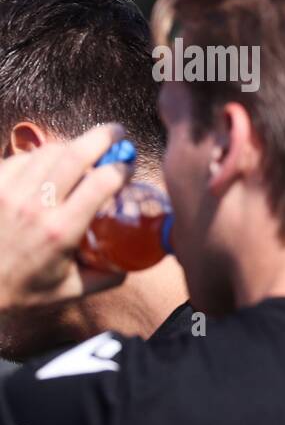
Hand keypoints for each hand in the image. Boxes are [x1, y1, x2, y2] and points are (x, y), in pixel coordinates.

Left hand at [0, 123, 129, 313]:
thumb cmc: (22, 291)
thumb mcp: (72, 290)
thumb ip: (107, 276)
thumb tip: (133, 261)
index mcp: (61, 231)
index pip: (101, 184)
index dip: (122, 169)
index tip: (129, 168)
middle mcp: (35, 207)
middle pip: (75, 154)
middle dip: (103, 137)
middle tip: (117, 132)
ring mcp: (8, 193)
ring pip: (47, 151)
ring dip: (70, 147)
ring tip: (81, 153)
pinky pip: (20, 158)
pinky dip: (39, 156)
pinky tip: (46, 166)